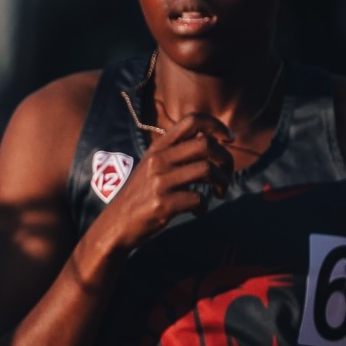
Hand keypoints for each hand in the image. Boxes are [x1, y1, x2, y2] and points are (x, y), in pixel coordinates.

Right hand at [87, 115, 233, 258]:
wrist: (116, 224)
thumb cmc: (140, 195)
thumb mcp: (152, 167)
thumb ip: (176, 153)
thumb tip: (211, 141)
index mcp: (158, 148)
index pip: (191, 120)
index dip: (216, 125)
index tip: (229, 138)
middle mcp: (158, 160)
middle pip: (206, 144)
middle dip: (226, 159)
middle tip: (226, 172)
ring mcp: (160, 182)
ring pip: (207, 170)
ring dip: (222, 182)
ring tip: (219, 193)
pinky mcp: (163, 204)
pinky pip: (199, 199)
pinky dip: (204, 207)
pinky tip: (197, 211)